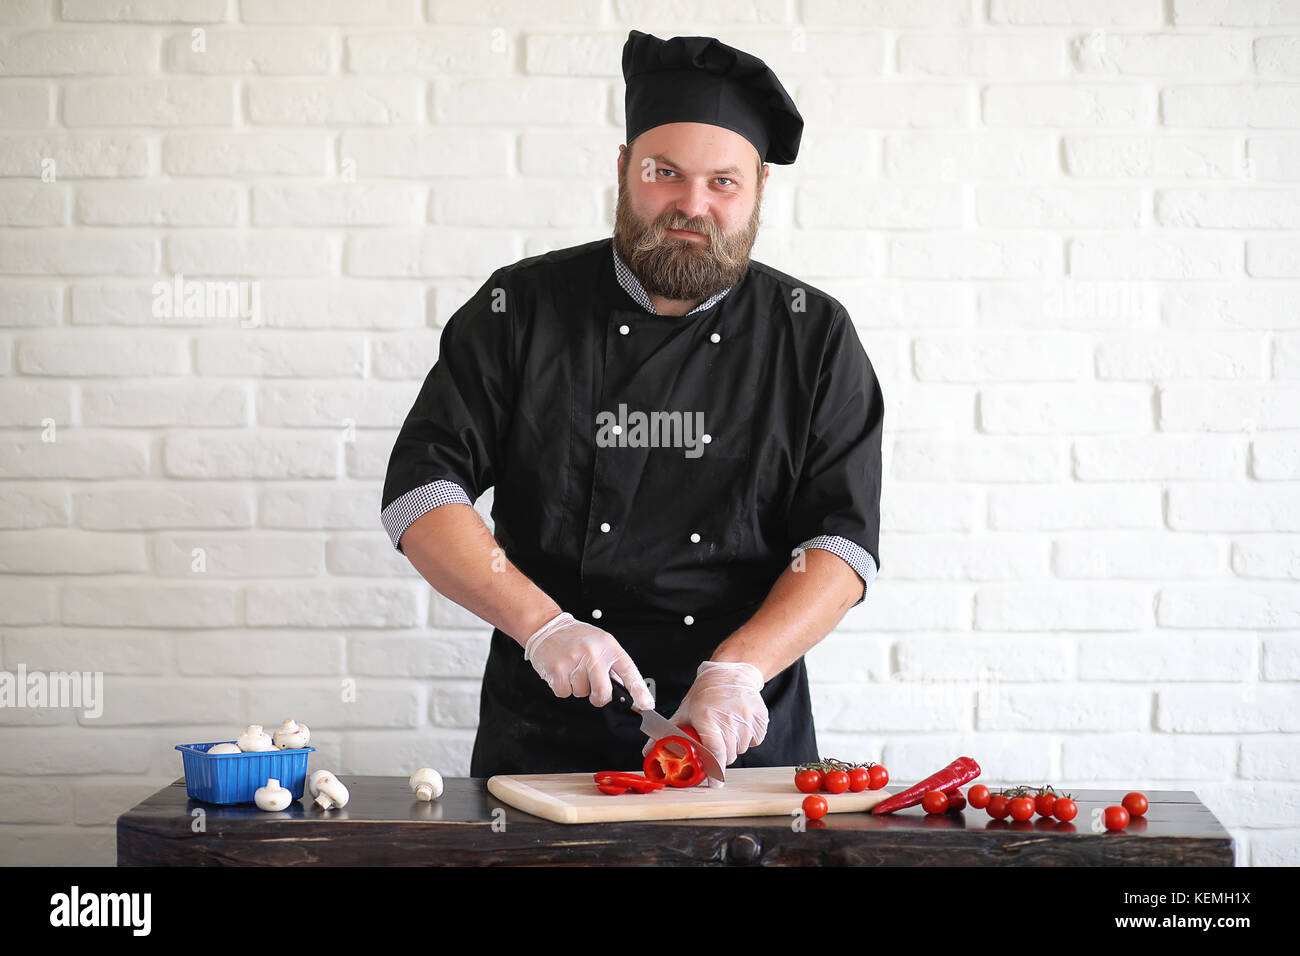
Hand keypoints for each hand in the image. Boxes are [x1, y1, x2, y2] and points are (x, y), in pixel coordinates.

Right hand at [523, 611, 654, 709]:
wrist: (547, 626)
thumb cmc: (576, 637)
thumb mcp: (601, 643)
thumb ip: (613, 666)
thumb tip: (628, 692)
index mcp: (608, 646)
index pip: (629, 671)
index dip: (639, 691)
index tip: (646, 704)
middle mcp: (593, 652)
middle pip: (604, 692)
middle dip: (600, 698)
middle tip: (594, 692)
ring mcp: (575, 660)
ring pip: (582, 693)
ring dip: (578, 687)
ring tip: (573, 669)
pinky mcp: (557, 669)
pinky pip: (565, 693)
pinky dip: (563, 687)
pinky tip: (562, 672)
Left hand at [657, 661, 767, 767]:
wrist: (729, 673)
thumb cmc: (704, 693)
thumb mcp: (684, 711)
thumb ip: (667, 734)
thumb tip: (648, 752)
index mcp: (707, 717)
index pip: (715, 752)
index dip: (715, 771)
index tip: (714, 783)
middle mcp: (729, 717)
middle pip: (728, 755)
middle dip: (720, 756)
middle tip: (715, 744)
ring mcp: (746, 717)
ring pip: (741, 749)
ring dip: (734, 746)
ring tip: (726, 729)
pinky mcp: (760, 717)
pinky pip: (755, 740)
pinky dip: (748, 738)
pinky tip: (739, 725)